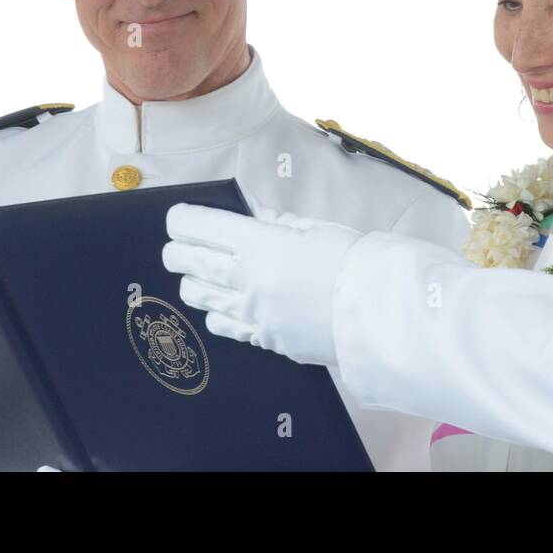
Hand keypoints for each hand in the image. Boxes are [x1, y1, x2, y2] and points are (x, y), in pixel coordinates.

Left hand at [162, 204, 359, 365]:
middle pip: (188, 262)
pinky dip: (215, 315)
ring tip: (194, 277)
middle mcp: (247, 279)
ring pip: (199, 297)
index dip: (181, 219)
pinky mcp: (265, 338)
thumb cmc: (354, 262)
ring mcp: (252, 313)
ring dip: (191, 283)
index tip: (177, 217)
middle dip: (175, 252)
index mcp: (258, 243)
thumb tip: (254, 213)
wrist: (377, 312)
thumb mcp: (315, 228)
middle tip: (174, 248)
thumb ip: (277, 222)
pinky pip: (224, 327)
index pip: (198, 226)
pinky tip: (218, 309)